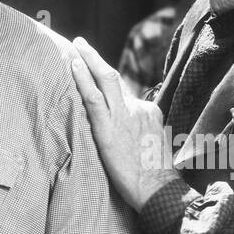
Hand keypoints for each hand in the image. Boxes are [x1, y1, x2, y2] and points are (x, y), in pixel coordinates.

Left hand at [69, 37, 181, 211]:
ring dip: (88, 60)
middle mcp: (138, 108)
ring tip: (75, 46)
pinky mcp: (109, 129)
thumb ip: (141, 133)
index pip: (125, 92)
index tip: (95, 71)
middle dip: (96, 58)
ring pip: (105, 80)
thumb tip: (129, 134)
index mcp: (149, 112)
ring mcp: (124, 116)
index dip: (106, 81)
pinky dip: (84, 78)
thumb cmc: (156, 177)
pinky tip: (74, 65)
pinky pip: (94, 97)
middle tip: (81, 43)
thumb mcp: (154, 147)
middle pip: (114, 77)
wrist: (159, 189)